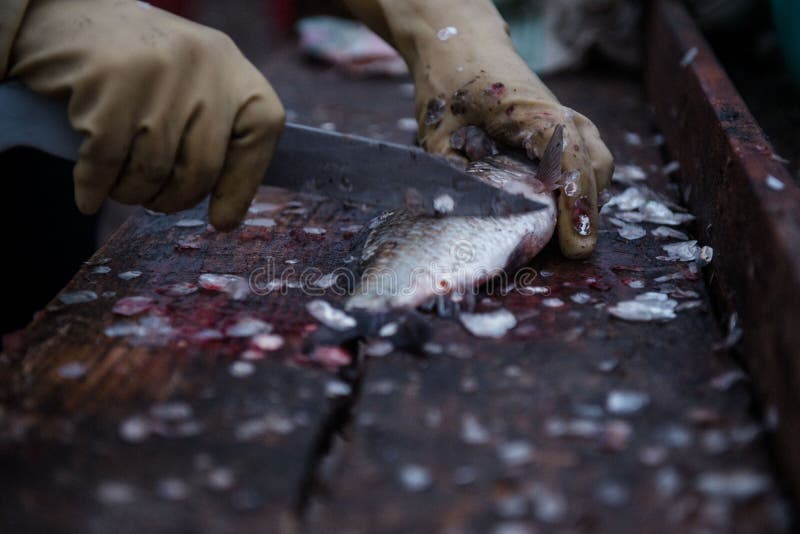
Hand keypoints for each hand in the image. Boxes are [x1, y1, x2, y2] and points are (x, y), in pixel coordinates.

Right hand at [9, 0, 284, 229]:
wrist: (66, 15)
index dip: (243, 183)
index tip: (222, 219)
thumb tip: (228, 217)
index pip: (262, 130)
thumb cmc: (137, 70)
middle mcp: (202, 64)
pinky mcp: (106, 79)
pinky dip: (95, 187)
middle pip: (202, 165)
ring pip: (153, 168)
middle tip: (154, 202)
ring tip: (121, 188)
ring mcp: (155, 69)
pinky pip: (106, 160)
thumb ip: (214, 134)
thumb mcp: (192, 86)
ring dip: (132, 192)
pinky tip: (89, 195)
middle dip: (174, 198)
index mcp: (231, 67)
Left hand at [416, 67, 612, 258]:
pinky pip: (587, 158)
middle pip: (594, 167)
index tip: (575, 244)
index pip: (567, 162)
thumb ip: (453, 174)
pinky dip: (582, 185)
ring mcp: (565, 119)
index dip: (574, 207)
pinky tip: (559, 207)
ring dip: (587, 199)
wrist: (458, 44)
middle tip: (570, 250)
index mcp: (530, 114)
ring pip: (596, 163)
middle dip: (586, 212)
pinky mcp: (561, 127)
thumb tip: (465, 219)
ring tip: (568, 234)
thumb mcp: (438, 132)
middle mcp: (559, 115)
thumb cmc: (448, 84)